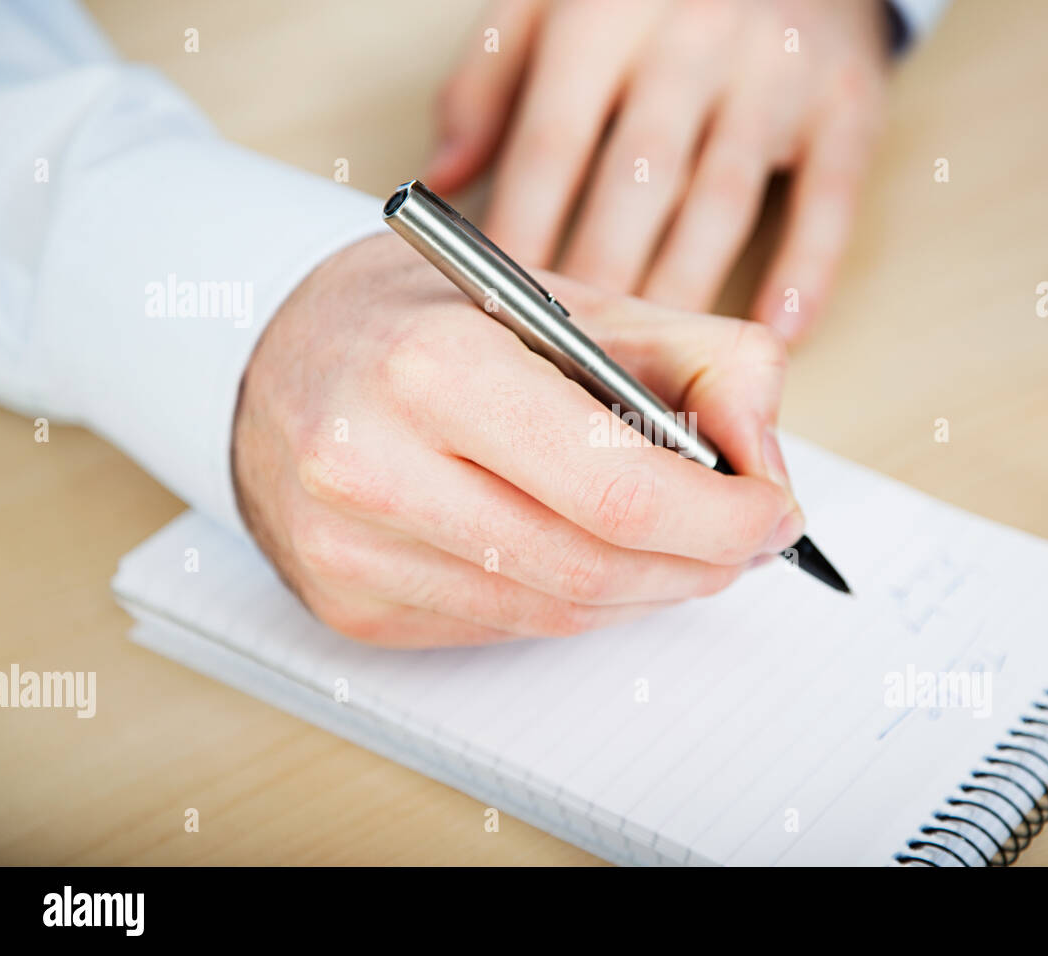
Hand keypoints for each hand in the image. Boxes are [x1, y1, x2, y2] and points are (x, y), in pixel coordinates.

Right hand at [232, 233, 803, 646]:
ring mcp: (347, 551)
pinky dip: (576, 602)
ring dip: (648, 590)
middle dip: (701, 563)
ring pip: (553, 611)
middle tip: (748, 537)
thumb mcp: (563, 294)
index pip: (615, 487)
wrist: (272, 353)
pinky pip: (502, 627)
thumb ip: (692, 357)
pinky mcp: (345, 604)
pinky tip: (598, 558)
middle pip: (592, 568)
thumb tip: (768, 457)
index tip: (775, 510)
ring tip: (685, 545)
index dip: (722, 517)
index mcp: (431, 366)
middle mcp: (371, 466)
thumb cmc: (422, 313)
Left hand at [424, 0, 889, 342]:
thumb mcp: (555, 3)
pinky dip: (806, 269)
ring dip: (684, 294)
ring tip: (654, 381)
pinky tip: (777, 332)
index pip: (552, 143)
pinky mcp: (846, 105)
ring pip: (721, 202)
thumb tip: (443, 173)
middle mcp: (689, 43)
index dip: (523, 233)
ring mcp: (773, 75)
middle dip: (599, 283)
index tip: (495, 315)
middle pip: (636, 183)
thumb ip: (490, 81)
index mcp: (605, 17)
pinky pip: (827, 196)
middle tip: (571, 373)